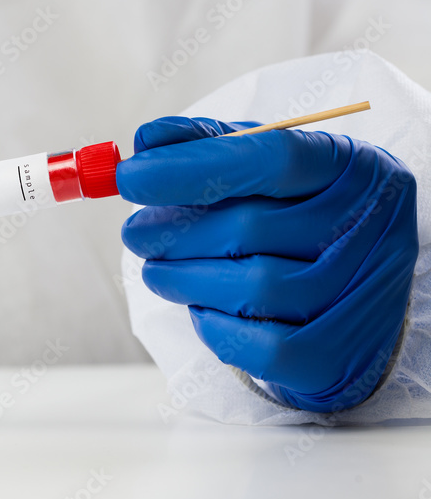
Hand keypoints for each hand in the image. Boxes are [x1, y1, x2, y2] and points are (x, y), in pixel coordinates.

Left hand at [118, 117, 417, 412]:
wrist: (353, 305)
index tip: (129, 177)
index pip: (272, 157)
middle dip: (174, 232)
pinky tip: (202, 308)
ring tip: (158, 271)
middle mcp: (369, 229)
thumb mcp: (266, 170)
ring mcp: (361, 297)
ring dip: (182, 279)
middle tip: (135, 234)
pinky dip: (213, 326)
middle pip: (250, 227)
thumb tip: (146, 141)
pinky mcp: (336, 357)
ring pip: (250, 287)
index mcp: (354, 169)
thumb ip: (208, 145)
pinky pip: (259, 346)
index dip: (192, 166)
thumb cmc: (296, 220)